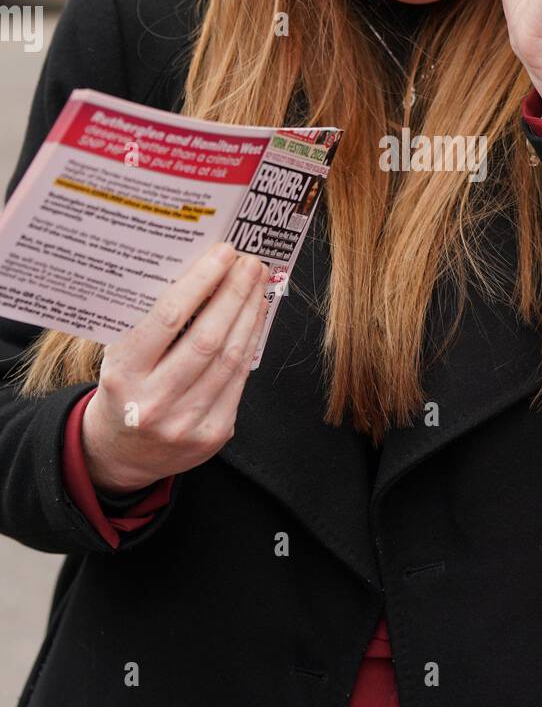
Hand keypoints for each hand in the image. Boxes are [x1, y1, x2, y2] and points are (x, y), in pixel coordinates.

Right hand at [81, 242, 271, 493]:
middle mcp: (154, 402)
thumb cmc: (124, 388)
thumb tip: (201, 270)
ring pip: (230, 359)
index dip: (201, 281)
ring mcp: (186, 423)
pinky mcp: (213, 436)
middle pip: (208, 339)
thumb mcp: (119, 354)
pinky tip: (255, 319)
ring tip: (257, 285)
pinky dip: (251, 343)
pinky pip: (240, 380)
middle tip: (250, 263)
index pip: (168, 318)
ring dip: (249, 315)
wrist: (122, 453)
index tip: (223, 253)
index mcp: (123, 374)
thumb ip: (150, 321)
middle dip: (234, 294)